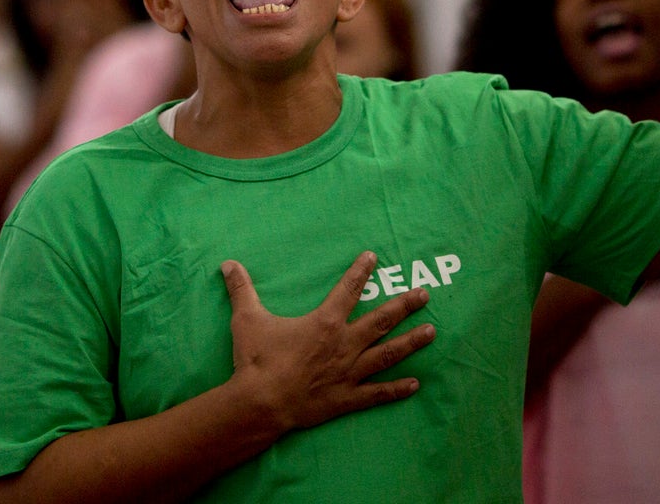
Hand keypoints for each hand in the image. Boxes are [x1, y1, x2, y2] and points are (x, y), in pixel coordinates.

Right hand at [223, 252, 434, 430]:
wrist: (261, 403)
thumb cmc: (257, 359)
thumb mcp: (247, 318)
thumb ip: (242, 289)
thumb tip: (228, 263)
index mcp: (325, 322)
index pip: (348, 290)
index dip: (360, 271)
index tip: (374, 257)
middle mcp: (344, 344)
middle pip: (381, 320)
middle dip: (405, 305)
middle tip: (425, 294)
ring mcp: (349, 372)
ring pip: (388, 354)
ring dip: (411, 342)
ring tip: (432, 332)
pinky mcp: (347, 398)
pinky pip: (378, 393)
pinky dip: (397, 389)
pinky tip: (416, 384)